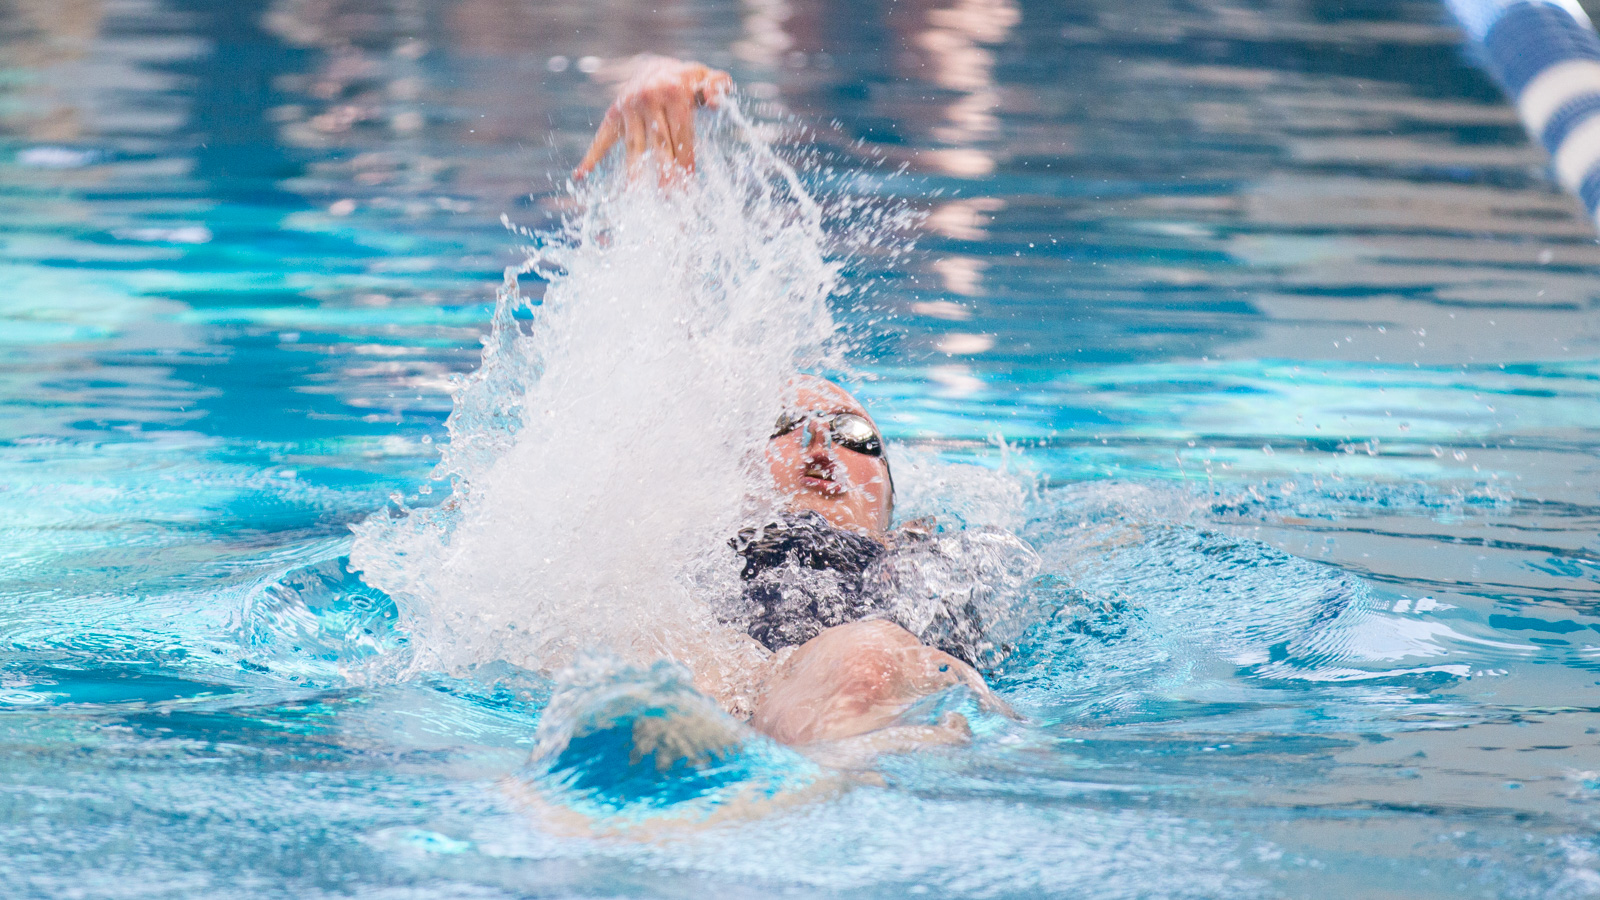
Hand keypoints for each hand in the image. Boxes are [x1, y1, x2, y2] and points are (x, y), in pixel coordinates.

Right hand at [573, 57, 732, 185]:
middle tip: (669, 199)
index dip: (687, 160)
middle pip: (659, 144)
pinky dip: (591, 157)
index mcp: (673, 92)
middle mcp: (648, 99)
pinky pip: (602, 139)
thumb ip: (716, 87)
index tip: (690, 185)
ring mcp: (628, 107)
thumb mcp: (705, 77)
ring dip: (634, 174)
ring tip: (635, 197)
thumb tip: (715, 102)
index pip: (682, 134)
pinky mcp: (613, 114)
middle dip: (665, 173)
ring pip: (634, 147)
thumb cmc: (686, 81)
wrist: (654, 66)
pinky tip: (580, 176)